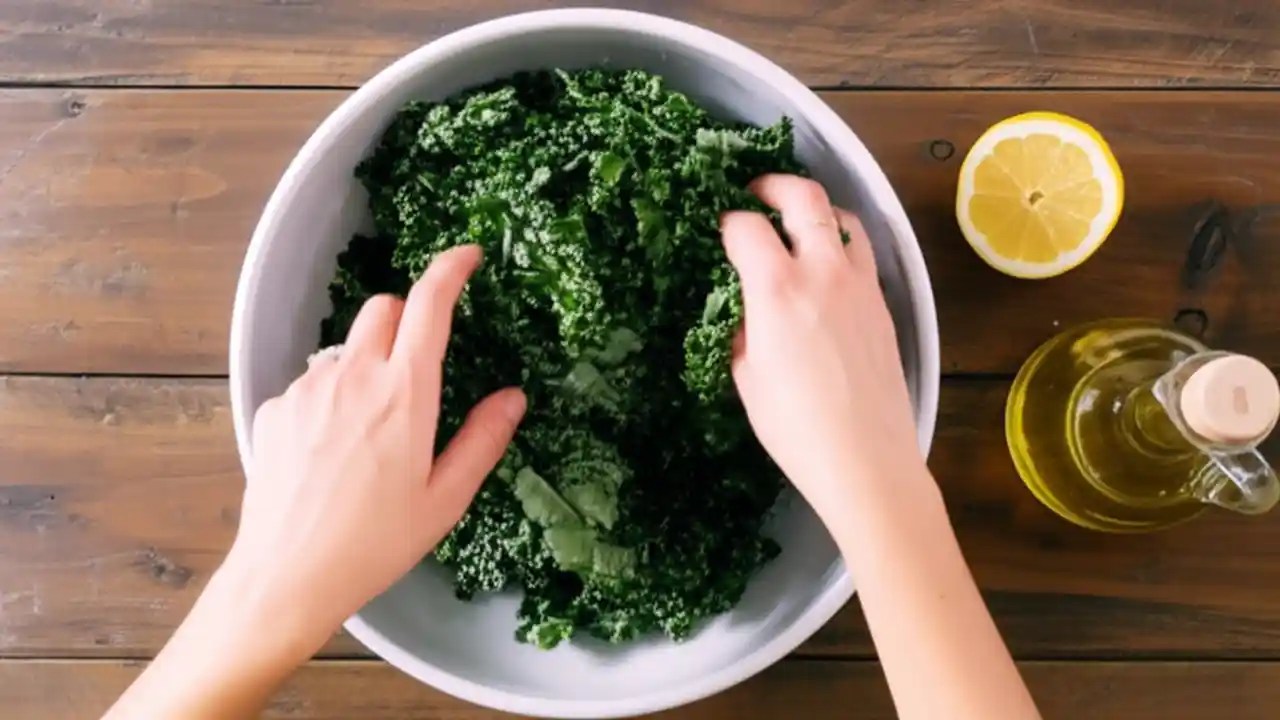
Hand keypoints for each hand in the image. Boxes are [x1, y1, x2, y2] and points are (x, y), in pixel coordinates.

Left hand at [226, 244, 525, 652]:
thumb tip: (511, 397)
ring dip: (366, 364)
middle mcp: (353, 377)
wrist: (287, 576)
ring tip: (370, 431)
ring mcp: (307, 389)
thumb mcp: (445, 499)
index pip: (428, 305)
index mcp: (405, 394)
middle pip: (382, 308)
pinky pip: (311, 383)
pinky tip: (331, 452)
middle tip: (418, 367)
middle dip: (405, 318)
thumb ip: (482, 440)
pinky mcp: (273, 409)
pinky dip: (329, 399)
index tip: (467, 257)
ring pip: (344, 349)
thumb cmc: (375, 544)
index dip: (450, 270)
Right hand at [723, 175, 922, 511]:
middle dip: (775, 185)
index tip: (718, 230)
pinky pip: (864, 255)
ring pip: (845, 218)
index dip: (726, 222)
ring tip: (799, 224)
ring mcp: (861, 285)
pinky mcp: (884, 305)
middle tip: (756, 193)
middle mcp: (824, 272)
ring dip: (818, 211)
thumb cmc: (795, 428)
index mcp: (778, 289)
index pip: (746, 227)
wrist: (867, 460)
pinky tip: (827, 270)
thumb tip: (745, 308)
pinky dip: (842, 245)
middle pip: (805, 198)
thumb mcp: (747, 377)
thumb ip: (742, 329)